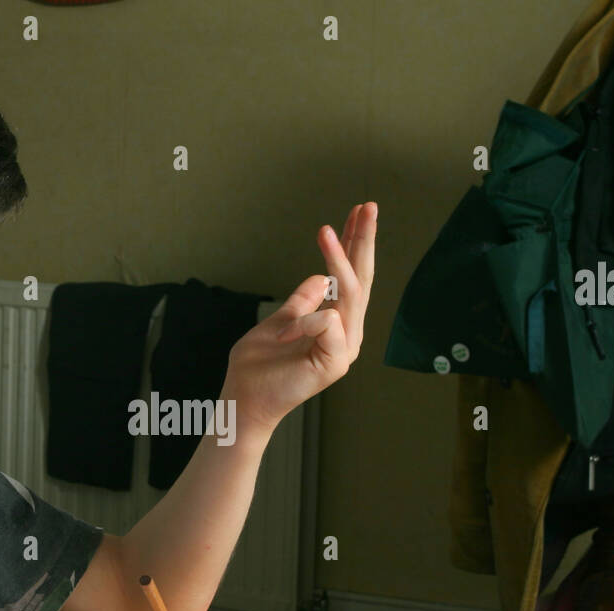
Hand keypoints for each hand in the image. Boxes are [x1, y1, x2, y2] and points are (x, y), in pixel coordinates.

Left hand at [223, 202, 376, 437]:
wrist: (244, 400)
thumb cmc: (258, 366)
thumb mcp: (280, 320)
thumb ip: (303, 301)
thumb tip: (321, 278)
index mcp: (337, 324)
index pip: (353, 276)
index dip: (356, 243)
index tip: (360, 210)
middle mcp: (347, 334)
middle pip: (363, 280)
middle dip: (365, 240)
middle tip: (369, 206)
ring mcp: (344, 349)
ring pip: (351, 294)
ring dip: (339, 260)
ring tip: (326, 231)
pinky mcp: (335, 362)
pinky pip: (329, 322)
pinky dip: (305, 320)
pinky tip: (283, 332)